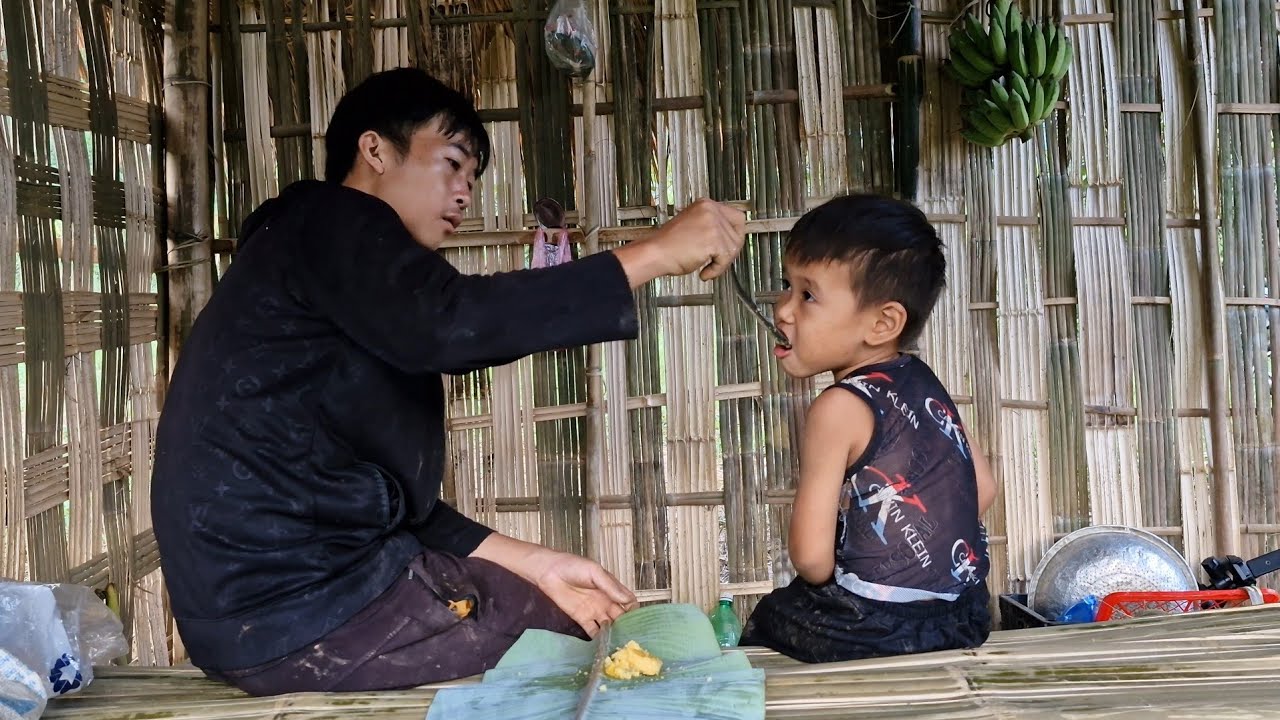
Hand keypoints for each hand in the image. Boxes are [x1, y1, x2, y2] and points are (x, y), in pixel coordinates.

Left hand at [527, 550, 636, 636]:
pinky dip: (599, 640)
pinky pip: (593, 632)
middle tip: (632, 641)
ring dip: (614, 635)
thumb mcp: (594, 572)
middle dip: (626, 628)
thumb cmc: (573, 566)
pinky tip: (604, 647)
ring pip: (609, 627)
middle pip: (621, 618)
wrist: (548, 571)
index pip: (629, 603)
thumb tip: (627, 601)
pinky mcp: (582, 619)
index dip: (634, 612)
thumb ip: (610, 586)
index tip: (638, 623)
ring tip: (620, 647)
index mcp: (612, 589)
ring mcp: (594, 611)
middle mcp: (606, 602)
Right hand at [613, 199, 746, 286]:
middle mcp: (711, 210)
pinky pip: (725, 259)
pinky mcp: (713, 239)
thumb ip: (711, 227)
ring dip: (721, 262)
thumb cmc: (668, 245)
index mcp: (706, 205)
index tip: (731, 245)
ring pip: (733, 247)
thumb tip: (728, 238)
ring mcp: (713, 224)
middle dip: (730, 250)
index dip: (735, 234)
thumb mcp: (693, 226)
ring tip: (707, 266)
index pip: (736, 217)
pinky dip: (716, 270)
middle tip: (719, 260)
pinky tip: (704, 271)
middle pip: (738, 232)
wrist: (655, 253)